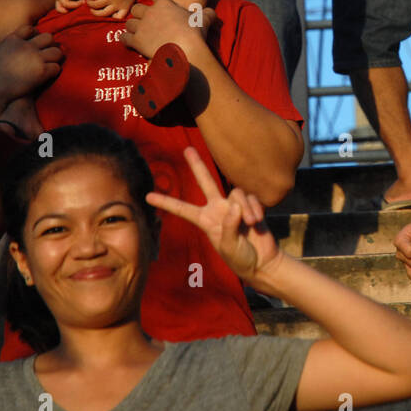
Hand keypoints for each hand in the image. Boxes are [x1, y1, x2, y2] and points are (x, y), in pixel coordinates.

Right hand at [0, 25, 61, 118]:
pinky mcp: (41, 72)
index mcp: (12, 40)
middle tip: (46, 56)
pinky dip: (54, 72)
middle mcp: (26, 46)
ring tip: (50, 66)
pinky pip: (57, 68)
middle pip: (49, 37)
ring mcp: (35, 58)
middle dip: (49, 46)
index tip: (34, 45)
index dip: (35, 36)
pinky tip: (48, 76)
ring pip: (57, 52)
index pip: (31, 29)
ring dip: (55, 59)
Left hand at [85, 0, 144, 19]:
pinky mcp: (126, 8)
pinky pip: (118, 17)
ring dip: (95, 12)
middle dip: (88, 3)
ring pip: (104, 13)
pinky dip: (112, 17)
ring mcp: (121, 5)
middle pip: (96, 5)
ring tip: (93, 9)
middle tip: (87, 0)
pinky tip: (108, 13)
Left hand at [121, 0, 205, 58]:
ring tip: (139, 33)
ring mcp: (141, 26)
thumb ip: (207, 14)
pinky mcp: (136, 41)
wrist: (185, 51)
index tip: (159, 3)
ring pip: (129, 23)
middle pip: (137, 7)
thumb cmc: (195, 34)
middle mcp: (150, 12)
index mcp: (165, 4)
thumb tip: (211, 12)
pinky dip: (126, 40)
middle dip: (140, 14)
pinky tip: (130, 43)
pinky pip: (124, 38)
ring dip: (133, 28)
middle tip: (146, 21)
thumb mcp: (204, 20)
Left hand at [146, 146, 278, 282]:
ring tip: (251, 224)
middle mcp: (218, 209)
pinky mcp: (251, 205)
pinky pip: (252, 198)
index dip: (166, 202)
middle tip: (187, 149)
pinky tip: (257, 222)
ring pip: (236, 193)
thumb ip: (229, 225)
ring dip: (245, 208)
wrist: (263, 261)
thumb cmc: (241, 258)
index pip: (182, 209)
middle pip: (205, 181)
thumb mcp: (229, 246)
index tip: (147, 196)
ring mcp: (234, 206)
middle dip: (197, 165)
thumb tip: (235, 204)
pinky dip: (256, 209)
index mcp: (205, 221)